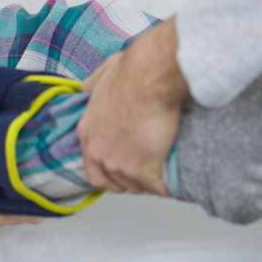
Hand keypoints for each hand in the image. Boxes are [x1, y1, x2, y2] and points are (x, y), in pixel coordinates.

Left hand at [78, 19, 189, 195]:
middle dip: (129, 179)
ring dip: (149, 182)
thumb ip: (93, 86)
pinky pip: (158, 188)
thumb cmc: (131, 73)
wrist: (150, 80)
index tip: (123, 169)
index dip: (109, 172)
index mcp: (87, 133)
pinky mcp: (143, 171)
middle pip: (113, 182)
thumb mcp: (102, 74)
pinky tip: (175, 179)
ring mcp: (120, 165)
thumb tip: (87, 87)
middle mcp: (99, 153)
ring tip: (163, 171)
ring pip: (136, 186)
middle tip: (146, 170)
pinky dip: (167, 185)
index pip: (92, 170)